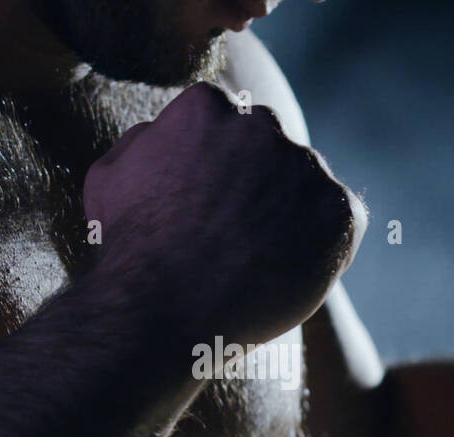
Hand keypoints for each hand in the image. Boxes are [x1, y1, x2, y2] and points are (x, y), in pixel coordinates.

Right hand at [82, 81, 365, 346]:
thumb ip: (145, 141)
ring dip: (292, 216)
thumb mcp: (110, 177)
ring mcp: (305, 167)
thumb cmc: (128, 251)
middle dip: (258, 186)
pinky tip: (288, 273)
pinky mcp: (339, 211)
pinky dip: (326, 247)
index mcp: (207, 106)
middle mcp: (262, 125)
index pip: (226, 126)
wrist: (161, 312)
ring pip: (308, 185)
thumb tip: (165, 131)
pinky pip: (343, 222)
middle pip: (270, 151)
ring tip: (258, 263)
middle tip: (234, 239)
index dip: (216, 171)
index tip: (206, 208)